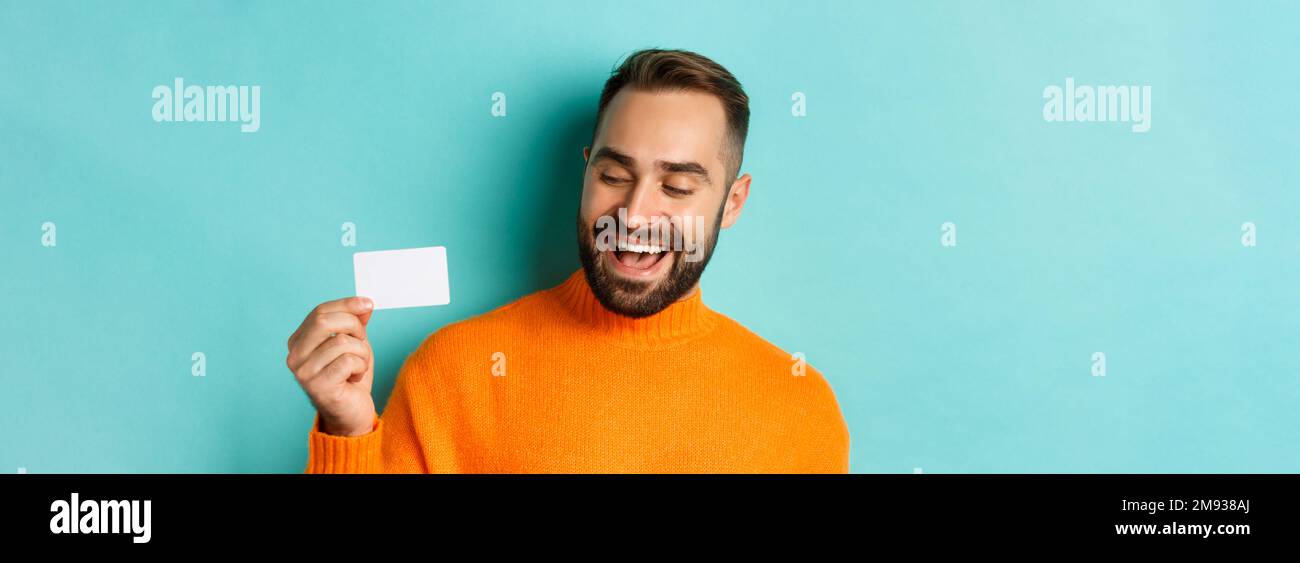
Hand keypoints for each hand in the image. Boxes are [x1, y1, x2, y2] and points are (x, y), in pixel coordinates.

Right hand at [286, 296, 376, 435]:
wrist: (352, 413)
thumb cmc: (351, 377)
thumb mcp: (355, 343)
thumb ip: (356, 322)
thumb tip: (364, 304)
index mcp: (298, 342)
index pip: (320, 312)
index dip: (347, 304)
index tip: (368, 304)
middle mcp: (295, 356)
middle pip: (323, 321)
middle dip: (353, 326)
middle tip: (362, 341)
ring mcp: (303, 372)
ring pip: (340, 342)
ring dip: (361, 352)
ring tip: (357, 366)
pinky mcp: (318, 386)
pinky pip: (348, 361)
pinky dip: (360, 367)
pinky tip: (355, 378)